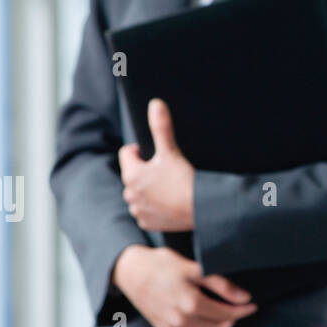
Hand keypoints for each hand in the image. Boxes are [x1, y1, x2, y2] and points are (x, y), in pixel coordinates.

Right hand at [112, 245, 257, 326]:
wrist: (130, 272)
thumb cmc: (162, 264)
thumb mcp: (194, 268)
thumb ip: (220, 283)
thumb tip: (244, 297)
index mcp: (191, 303)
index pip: (226, 314)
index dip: (242, 310)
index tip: (252, 304)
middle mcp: (181, 320)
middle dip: (234, 317)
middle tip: (241, 305)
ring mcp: (171, 326)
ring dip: (220, 323)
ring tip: (226, 307)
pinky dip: (204, 325)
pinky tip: (207, 311)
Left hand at [118, 98, 194, 231]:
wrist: (200, 209)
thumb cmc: (184, 180)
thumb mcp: (171, 151)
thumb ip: (161, 127)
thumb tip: (155, 104)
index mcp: (132, 175)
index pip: (126, 154)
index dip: (139, 150)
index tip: (154, 153)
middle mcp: (130, 194)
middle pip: (132, 175)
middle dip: (144, 171)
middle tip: (165, 170)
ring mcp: (138, 210)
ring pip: (138, 194)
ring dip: (148, 189)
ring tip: (168, 187)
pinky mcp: (148, 222)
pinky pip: (145, 211)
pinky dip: (154, 206)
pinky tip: (169, 202)